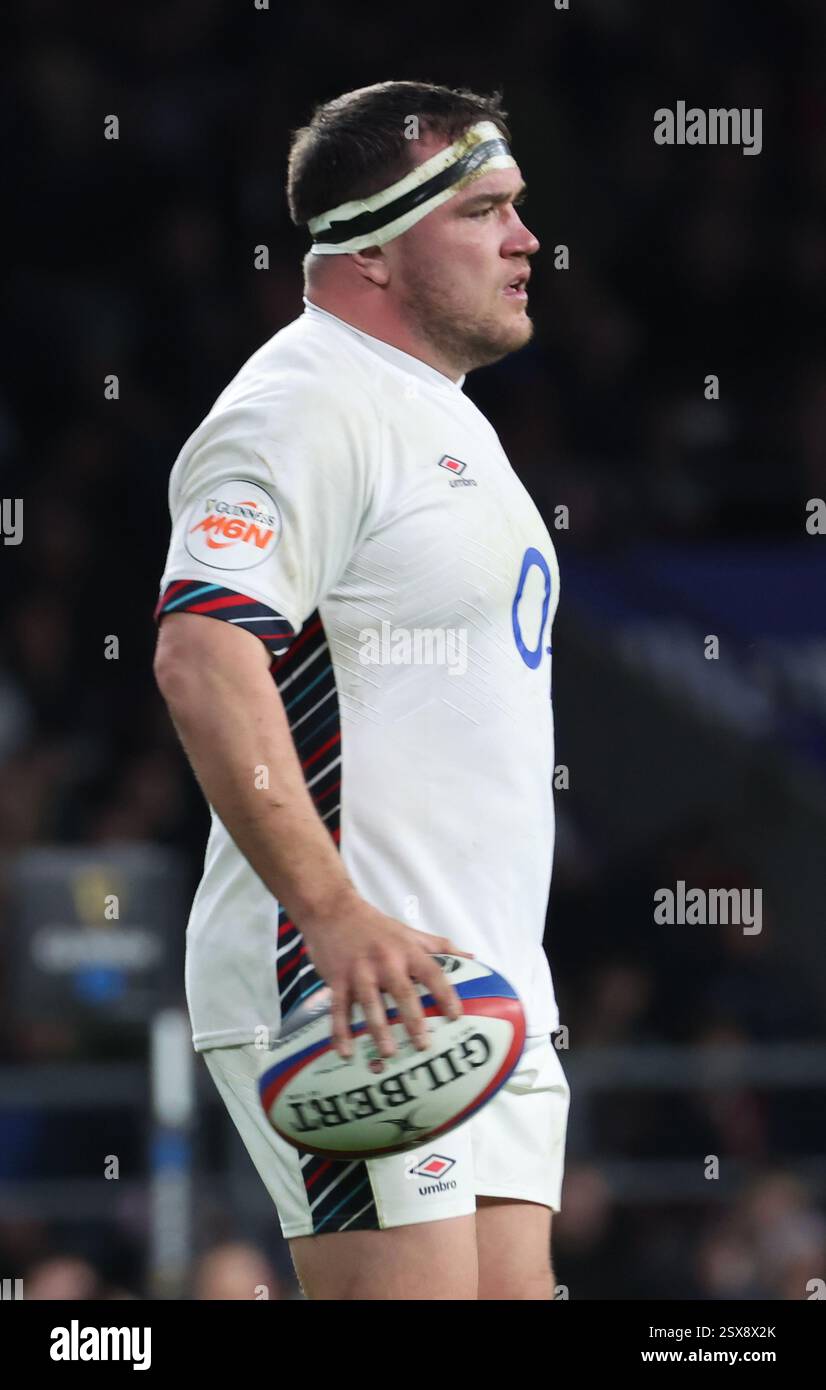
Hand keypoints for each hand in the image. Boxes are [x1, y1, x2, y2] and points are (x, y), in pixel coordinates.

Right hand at [301, 892, 472, 1060]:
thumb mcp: (410, 932)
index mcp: (406, 950)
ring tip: (388, 1053)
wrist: (333, 911)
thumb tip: (472, 958)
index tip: (455, 1017)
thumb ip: (440, 946)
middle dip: (413, 1020)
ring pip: (371, 1004)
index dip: (445, 995)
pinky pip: (339, 1009)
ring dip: (379, 1030)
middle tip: (423, 1045)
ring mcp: (359, 971)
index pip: (432, 973)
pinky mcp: (337, 979)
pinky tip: (345, 1052)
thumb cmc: (376, 926)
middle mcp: (385, 961)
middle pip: (402, 992)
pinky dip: (341, 1032)